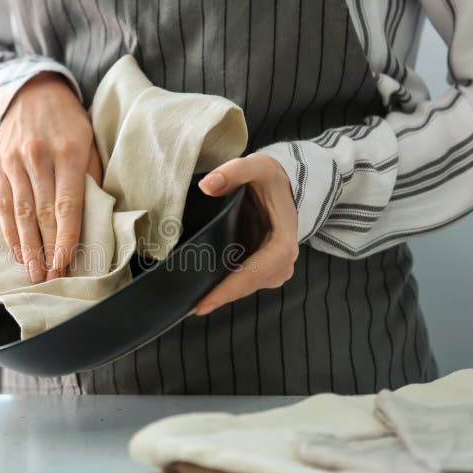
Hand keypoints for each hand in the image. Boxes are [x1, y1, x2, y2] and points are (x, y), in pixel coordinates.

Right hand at [0, 72, 102, 281]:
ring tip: (35, 273)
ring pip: (21, 213)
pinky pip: (4, 206)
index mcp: (68, 151)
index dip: (66, 236)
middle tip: (52, 278)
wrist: (30, 90)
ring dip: (28, 248)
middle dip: (48, 250)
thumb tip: (95, 216)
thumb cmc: (68, 121)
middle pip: (43, 213)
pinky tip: (18, 253)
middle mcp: (38, 157)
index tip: (66, 261)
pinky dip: (11, 233)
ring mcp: (14, 162)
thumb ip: (91, 176)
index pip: (67, 203)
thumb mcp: (89, 140)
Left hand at [194, 152, 298, 314]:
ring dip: (220, 294)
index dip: (229, 289)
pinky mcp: (263, 269)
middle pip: (248, 286)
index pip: (255, 273)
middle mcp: (283, 262)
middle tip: (187, 307)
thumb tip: (208, 185)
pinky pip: (242, 282)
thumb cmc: (271, 178)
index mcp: (283, 243)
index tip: (204, 302)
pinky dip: (223, 286)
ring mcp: (273, 268)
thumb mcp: (257, 166)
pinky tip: (201, 289)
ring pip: (244, 288)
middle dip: (219, 296)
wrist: (286, 185)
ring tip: (189, 301)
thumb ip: (234, 172)